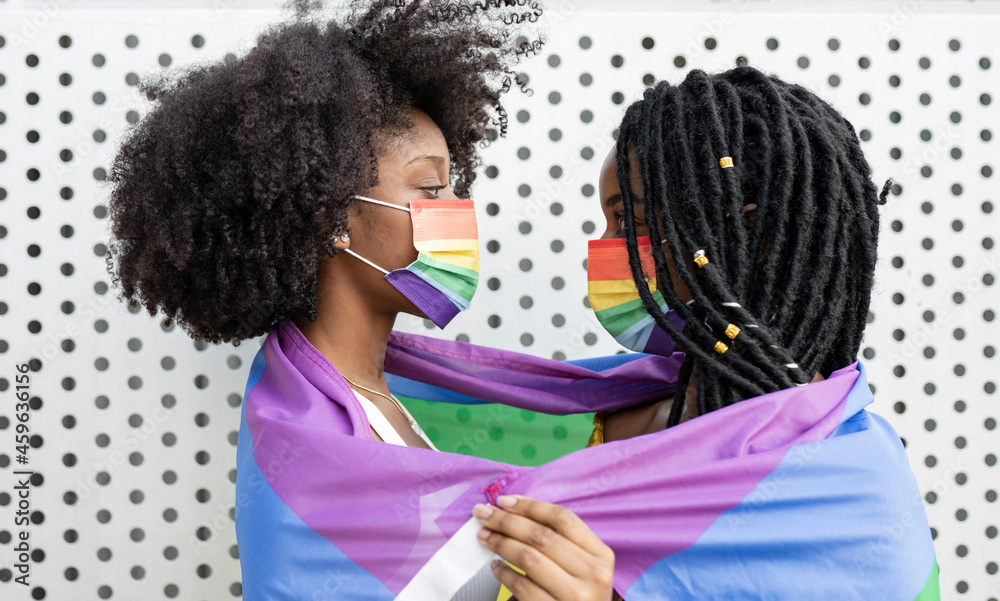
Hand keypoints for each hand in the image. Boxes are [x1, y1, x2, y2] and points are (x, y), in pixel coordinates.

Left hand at [473, 495, 614, 600]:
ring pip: (528, 558)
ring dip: (500, 543)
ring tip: (484, 536)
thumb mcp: (583, 567)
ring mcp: (575, 596)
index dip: (530, 506)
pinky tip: (496, 566)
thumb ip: (559, 541)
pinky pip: (521, 586)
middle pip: (541, 536)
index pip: (563, 519)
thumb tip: (513, 510)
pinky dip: (504, 573)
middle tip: (483, 513)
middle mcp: (593, 574)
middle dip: (506, 521)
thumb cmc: (579, 594)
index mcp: (601, 555)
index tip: (504, 500)